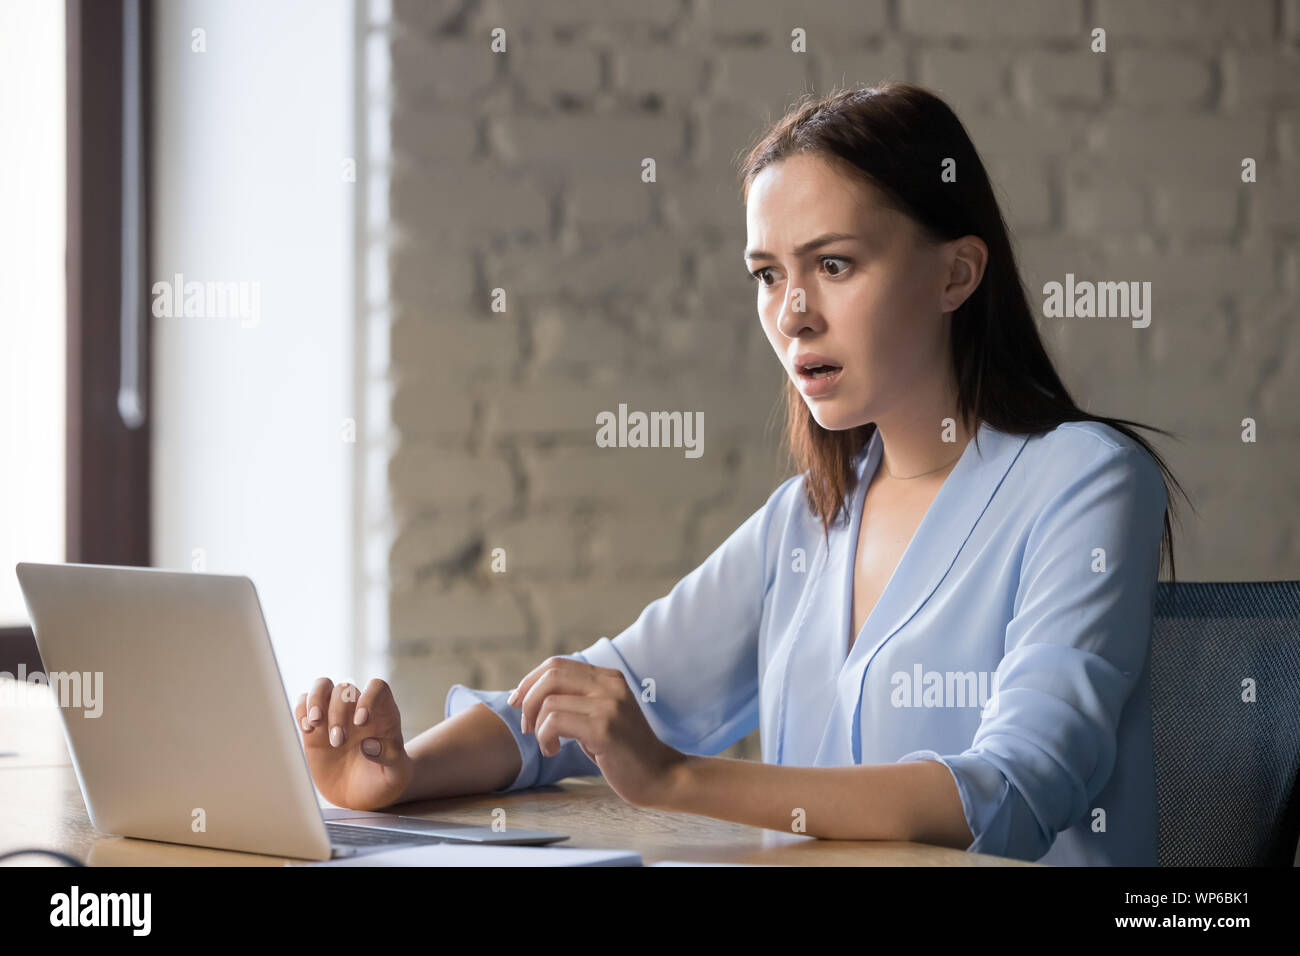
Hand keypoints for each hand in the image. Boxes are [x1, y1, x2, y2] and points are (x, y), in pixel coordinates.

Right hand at [296, 677, 413, 810]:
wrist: (363, 795)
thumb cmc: (384, 780)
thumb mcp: (396, 775)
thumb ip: (389, 757)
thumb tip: (369, 744)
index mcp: (383, 715)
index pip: (377, 688)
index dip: (368, 698)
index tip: (360, 722)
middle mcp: (358, 709)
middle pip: (345, 688)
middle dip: (338, 712)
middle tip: (338, 742)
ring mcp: (335, 716)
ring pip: (323, 686)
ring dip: (315, 700)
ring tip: (314, 724)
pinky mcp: (315, 728)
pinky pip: (304, 704)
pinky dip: (302, 711)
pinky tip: (307, 729)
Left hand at [507, 657, 685, 808]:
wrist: (660, 776)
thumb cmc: (624, 751)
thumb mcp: (600, 716)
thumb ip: (576, 700)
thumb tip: (529, 695)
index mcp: (608, 677)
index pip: (557, 664)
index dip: (530, 681)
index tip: (517, 702)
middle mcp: (610, 685)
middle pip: (551, 674)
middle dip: (527, 699)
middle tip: (527, 726)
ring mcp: (608, 704)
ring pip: (549, 700)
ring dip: (537, 725)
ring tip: (547, 744)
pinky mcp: (604, 728)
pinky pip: (555, 722)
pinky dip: (545, 737)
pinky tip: (554, 751)